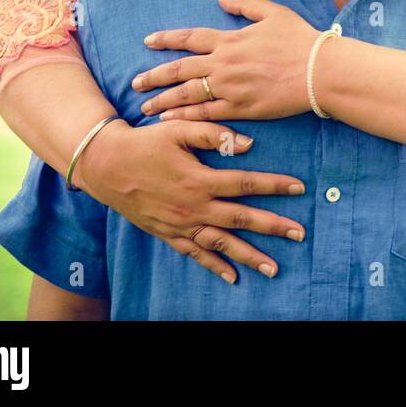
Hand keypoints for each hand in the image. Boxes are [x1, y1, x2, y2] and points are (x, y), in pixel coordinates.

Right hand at [77, 118, 306, 284]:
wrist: (106, 166)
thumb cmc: (145, 143)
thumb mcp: (178, 130)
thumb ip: (214, 135)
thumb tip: (248, 144)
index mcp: (199, 179)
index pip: (246, 184)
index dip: (274, 185)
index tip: (299, 187)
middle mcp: (193, 207)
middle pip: (241, 219)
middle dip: (273, 227)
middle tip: (299, 234)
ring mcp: (180, 224)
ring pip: (221, 244)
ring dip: (249, 256)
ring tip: (274, 267)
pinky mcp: (168, 234)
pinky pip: (195, 254)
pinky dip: (214, 266)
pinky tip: (233, 277)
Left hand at [135, 0, 318, 121]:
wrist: (320, 71)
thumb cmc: (301, 40)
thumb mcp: (274, 12)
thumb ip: (245, 4)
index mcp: (231, 39)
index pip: (190, 38)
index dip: (167, 39)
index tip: (148, 41)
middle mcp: (224, 63)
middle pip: (180, 69)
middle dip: (154, 76)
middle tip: (134, 82)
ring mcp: (230, 87)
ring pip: (187, 94)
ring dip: (163, 100)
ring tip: (145, 106)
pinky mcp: (241, 108)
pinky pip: (205, 114)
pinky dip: (185, 117)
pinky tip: (169, 121)